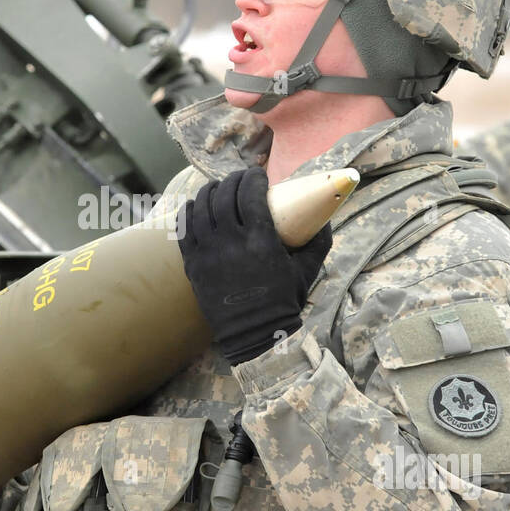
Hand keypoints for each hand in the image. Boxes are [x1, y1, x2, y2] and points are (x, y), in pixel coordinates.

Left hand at [178, 166, 331, 364]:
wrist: (254, 335)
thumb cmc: (283, 302)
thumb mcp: (307, 270)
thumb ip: (318, 241)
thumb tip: (325, 217)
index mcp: (260, 241)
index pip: (250, 194)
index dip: (253, 178)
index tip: (259, 175)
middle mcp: (231, 243)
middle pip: (224, 196)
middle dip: (233, 180)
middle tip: (241, 179)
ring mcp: (208, 253)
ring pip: (200, 207)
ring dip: (209, 191)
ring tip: (218, 188)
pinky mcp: (193, 265)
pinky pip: (184, 229)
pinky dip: (188, 212)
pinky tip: (195, 205)